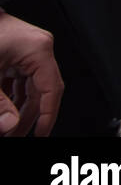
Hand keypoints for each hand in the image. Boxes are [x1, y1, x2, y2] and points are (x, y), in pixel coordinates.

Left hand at [0, 11, 62, 135]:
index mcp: (38, 50)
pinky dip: (11, 95)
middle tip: (16, 135)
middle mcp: (38, 49)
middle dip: (27, 116)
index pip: (52, 88)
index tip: (42, 133)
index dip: (48, 114)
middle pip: (41, 90)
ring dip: (18, 108)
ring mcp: (28, 50)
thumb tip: (10, 124)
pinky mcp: (17, 52)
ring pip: (30, 86)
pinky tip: (4, 108)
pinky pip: (20, 79)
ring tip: (8, 126)